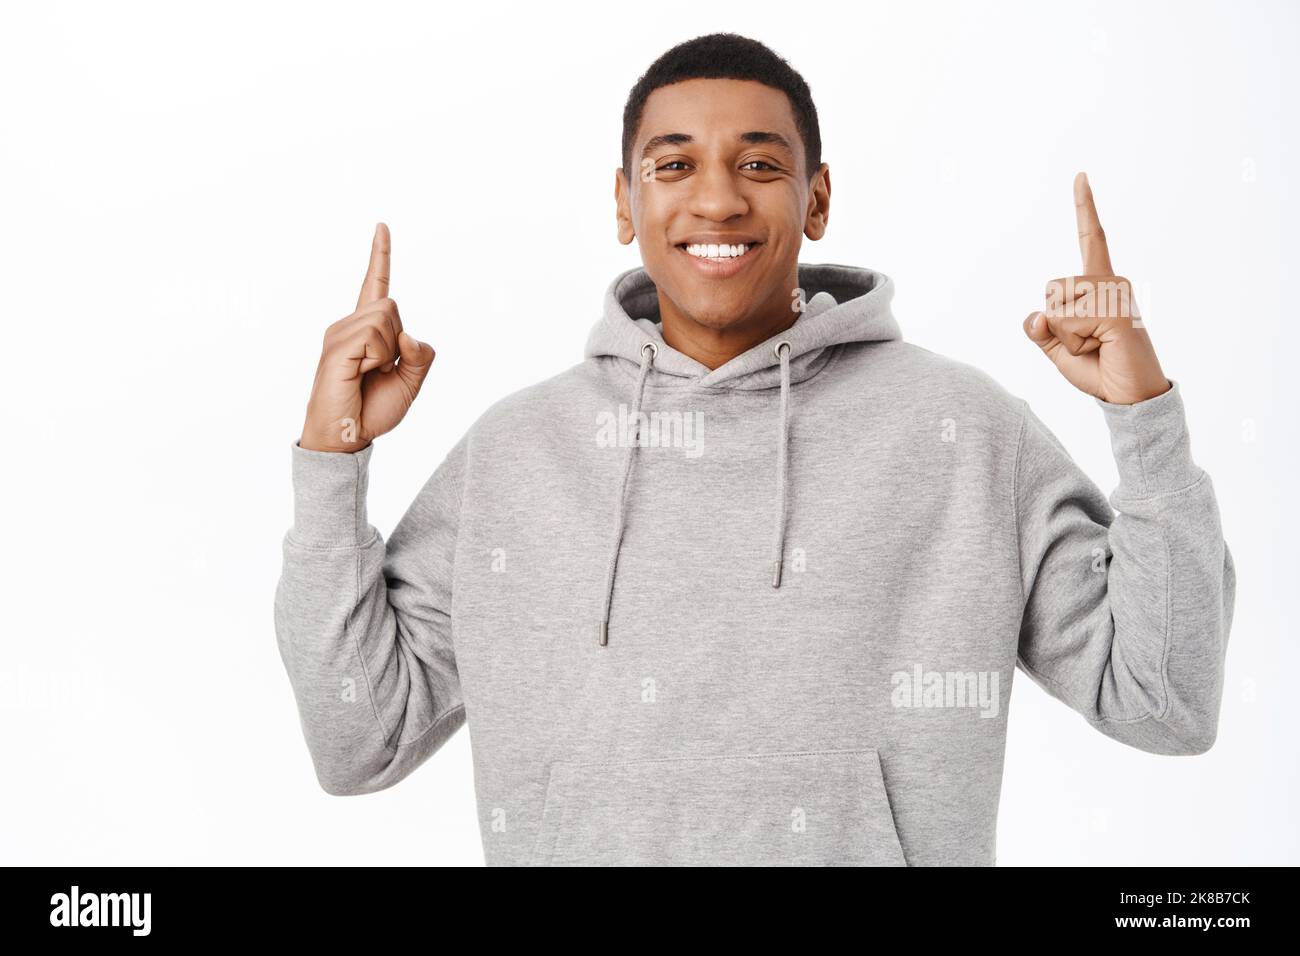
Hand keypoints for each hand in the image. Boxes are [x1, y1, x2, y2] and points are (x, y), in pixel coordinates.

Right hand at [299, 223, 435, 452]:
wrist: (348, 437)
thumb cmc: (373, 410)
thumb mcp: (411, 382)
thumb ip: (421, 355)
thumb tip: (409, 334)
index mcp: (366, 330)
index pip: (375, 284)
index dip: (380, 256)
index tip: (382, 226)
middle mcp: (349, 325)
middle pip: (392, 306)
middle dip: (399, 340)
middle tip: (380, 370)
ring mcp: (339, 334)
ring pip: (386, 319)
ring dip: (388, 353)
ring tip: (368, 374)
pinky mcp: (336, 347)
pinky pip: (375, 338)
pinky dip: (378, 360)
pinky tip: (360, 375)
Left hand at [1023, 172, 1170, 404]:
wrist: (1128, 397)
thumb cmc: (1098, 369)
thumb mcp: (1056, 349)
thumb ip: (1039, 330)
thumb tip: (1036, 315)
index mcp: (1098, 284)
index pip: (1090, 239)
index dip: (1085, 207)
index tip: (1080, 175)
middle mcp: (1110, 281)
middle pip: (1050, 290)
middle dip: (1054, 325)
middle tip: (1087, 342)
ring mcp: (1115, 294)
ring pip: (1055, 308)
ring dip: (1063, 337)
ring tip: (1095, 345)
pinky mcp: (1114, 312)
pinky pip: (1064, 323)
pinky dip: (1072, 344)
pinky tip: (1100, 347)